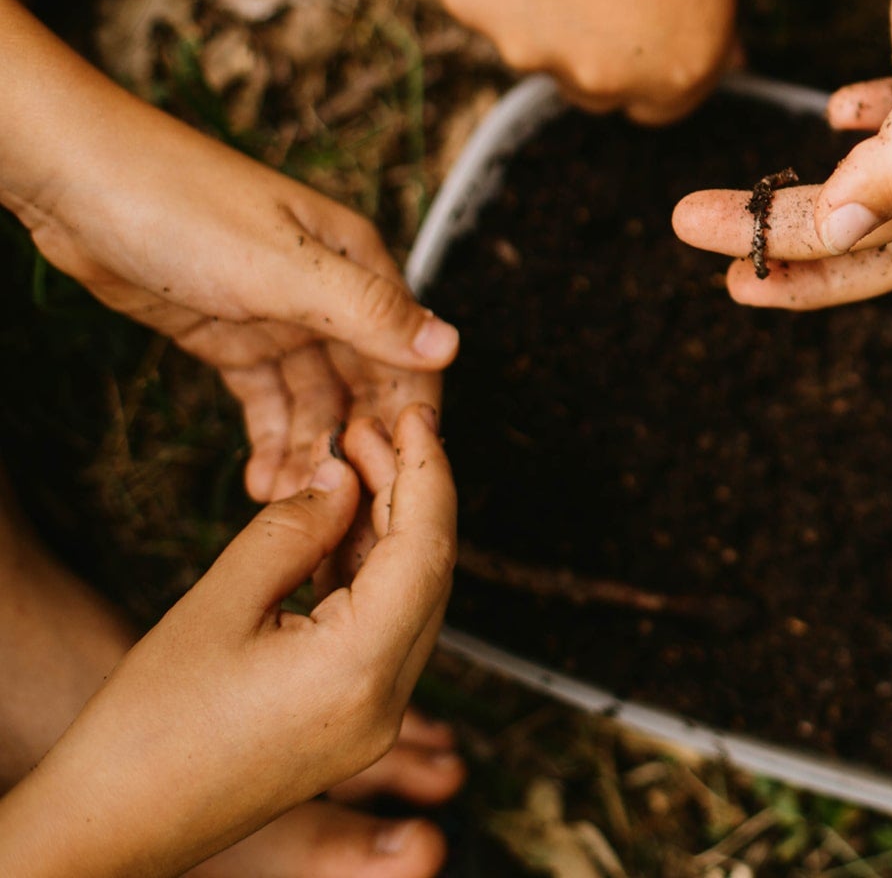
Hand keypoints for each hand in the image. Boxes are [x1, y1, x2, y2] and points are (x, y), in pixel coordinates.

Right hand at [0, 406, 454, 877]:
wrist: (111, 825)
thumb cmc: (148, 728)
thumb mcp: (218, 603)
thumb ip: (294, 530)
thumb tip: (344, 476)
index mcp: (360, 670)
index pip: (426, 548)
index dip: (425, 471)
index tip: (413, 418)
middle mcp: (386, 703)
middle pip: (428, 572)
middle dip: (406, 492)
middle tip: (367, 432)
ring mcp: (376, 722)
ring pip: (412, 600)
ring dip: (389, 530)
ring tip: (350, 467)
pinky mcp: (356, 727)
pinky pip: (386, 634)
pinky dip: (371, 576)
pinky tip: (341, 530)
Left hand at [2, 78, 454, 502]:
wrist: (76, 182)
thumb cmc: (179, 202)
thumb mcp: (282, 265)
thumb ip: (367, 310)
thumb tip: (450, 346)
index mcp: (357, 263)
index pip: (407, 354)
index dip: (406, 417)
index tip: (394, 480)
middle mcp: (327, 291)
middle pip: (363, 385)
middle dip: (353, 446)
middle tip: (334, 509)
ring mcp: (277, 315)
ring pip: (312, 399)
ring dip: (307, 452)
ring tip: (289, 506)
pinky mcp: (230, 335)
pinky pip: (265, 397)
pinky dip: (268, 438)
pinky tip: (261, 478)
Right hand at [430, 0, 748, 123]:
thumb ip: (712, 14)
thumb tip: (723, 56)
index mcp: (678, 71)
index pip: (663, 105)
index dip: (659, 62)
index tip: (653, 22)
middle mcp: (601, 79)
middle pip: (596, 87)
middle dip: (601, 46)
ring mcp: (526, 48)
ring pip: (535, 41)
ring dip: (546, 7)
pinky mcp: (467, 6)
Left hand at [673, 81, 891, 307]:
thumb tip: (842, 230)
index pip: (867, 237)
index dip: (786, 248)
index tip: (699, 229)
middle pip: (879, 233)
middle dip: (797, 252)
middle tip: (725, 266)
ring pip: (882, 179)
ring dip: (819, 200)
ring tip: (758, 205)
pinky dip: (863, 122)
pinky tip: (836, 111)